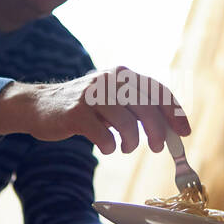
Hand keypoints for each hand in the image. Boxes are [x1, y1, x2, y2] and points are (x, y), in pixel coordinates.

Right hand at [0, 67, 189, 153]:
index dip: (175, 113)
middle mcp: (109, 80)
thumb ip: (137, 109)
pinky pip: (103, 135)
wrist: (39, 105)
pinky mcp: (75, 112)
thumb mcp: (112, 100)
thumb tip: (170, 132)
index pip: (158, 91)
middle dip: (158, 132)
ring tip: (125, 147)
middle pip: (146, 107)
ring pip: (127, 123)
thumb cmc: (83, 107)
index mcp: (122, 74)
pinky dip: (110, 146)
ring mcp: (91, 95)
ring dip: (132, 142)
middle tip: (159, 148)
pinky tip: (106, 146)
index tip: (184, 133)